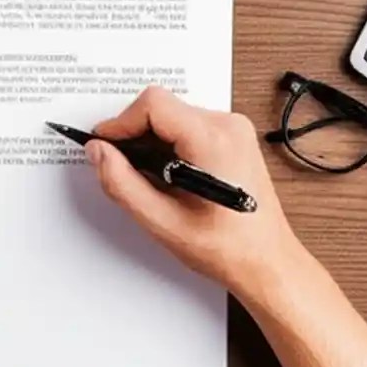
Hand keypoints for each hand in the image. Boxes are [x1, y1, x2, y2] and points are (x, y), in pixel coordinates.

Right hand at [86, 86, 300, 299]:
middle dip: (135, 135)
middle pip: (162, 108)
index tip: (104, 144)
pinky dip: (170, 144)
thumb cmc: (228, 248)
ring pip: (173, 116)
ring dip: (152, 141)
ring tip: (151, 180)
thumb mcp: (163, 222)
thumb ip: (123, 183)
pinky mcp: (234, 137)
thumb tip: (99, 153)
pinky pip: (189, 125)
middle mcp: (228, 126)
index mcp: (213, 141)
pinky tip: (170, 176)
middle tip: (123, 169)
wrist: (267, 261)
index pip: (153, 104)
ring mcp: (235, 130)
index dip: (120, 123)